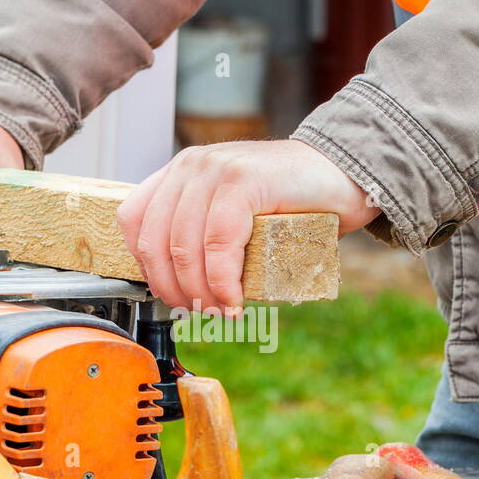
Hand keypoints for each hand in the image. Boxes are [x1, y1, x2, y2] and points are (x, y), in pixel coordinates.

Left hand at [117, 139, 375, 313]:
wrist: (345, 175)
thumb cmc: (292, 202)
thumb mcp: (232, 212)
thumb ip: (201, 229)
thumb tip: (176, 281)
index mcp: (181, 173)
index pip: (133, 222)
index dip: (146, 268)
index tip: (170, 295)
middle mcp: (192, 166)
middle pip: (157, 243)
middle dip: (175, 291)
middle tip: (201, 312)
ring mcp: (217, 169)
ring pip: (185, 247)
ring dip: (201, 293)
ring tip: (222, 311)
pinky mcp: (245, 180)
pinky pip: (219, 242)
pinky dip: (223, 280)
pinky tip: (235, 298)